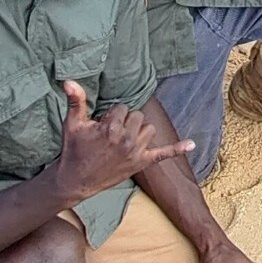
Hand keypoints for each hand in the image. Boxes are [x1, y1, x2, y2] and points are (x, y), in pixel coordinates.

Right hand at [53, 81, 192, 203]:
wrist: (75, 181)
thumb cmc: (74, 150)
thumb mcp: (73, 124)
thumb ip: (76, 100)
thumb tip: (69, 81)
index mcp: (111, 129)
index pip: (122, 108)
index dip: (111, 115)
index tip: (101, 125)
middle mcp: (126, 140)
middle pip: (137, 116)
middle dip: (125, 121)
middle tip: (110, 134)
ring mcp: (135, 153)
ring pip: (149, 129)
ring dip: (139, 131)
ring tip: (123, 139)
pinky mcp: (141, 163)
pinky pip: (163, 154)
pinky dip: (177, 149)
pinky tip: (192, 144)